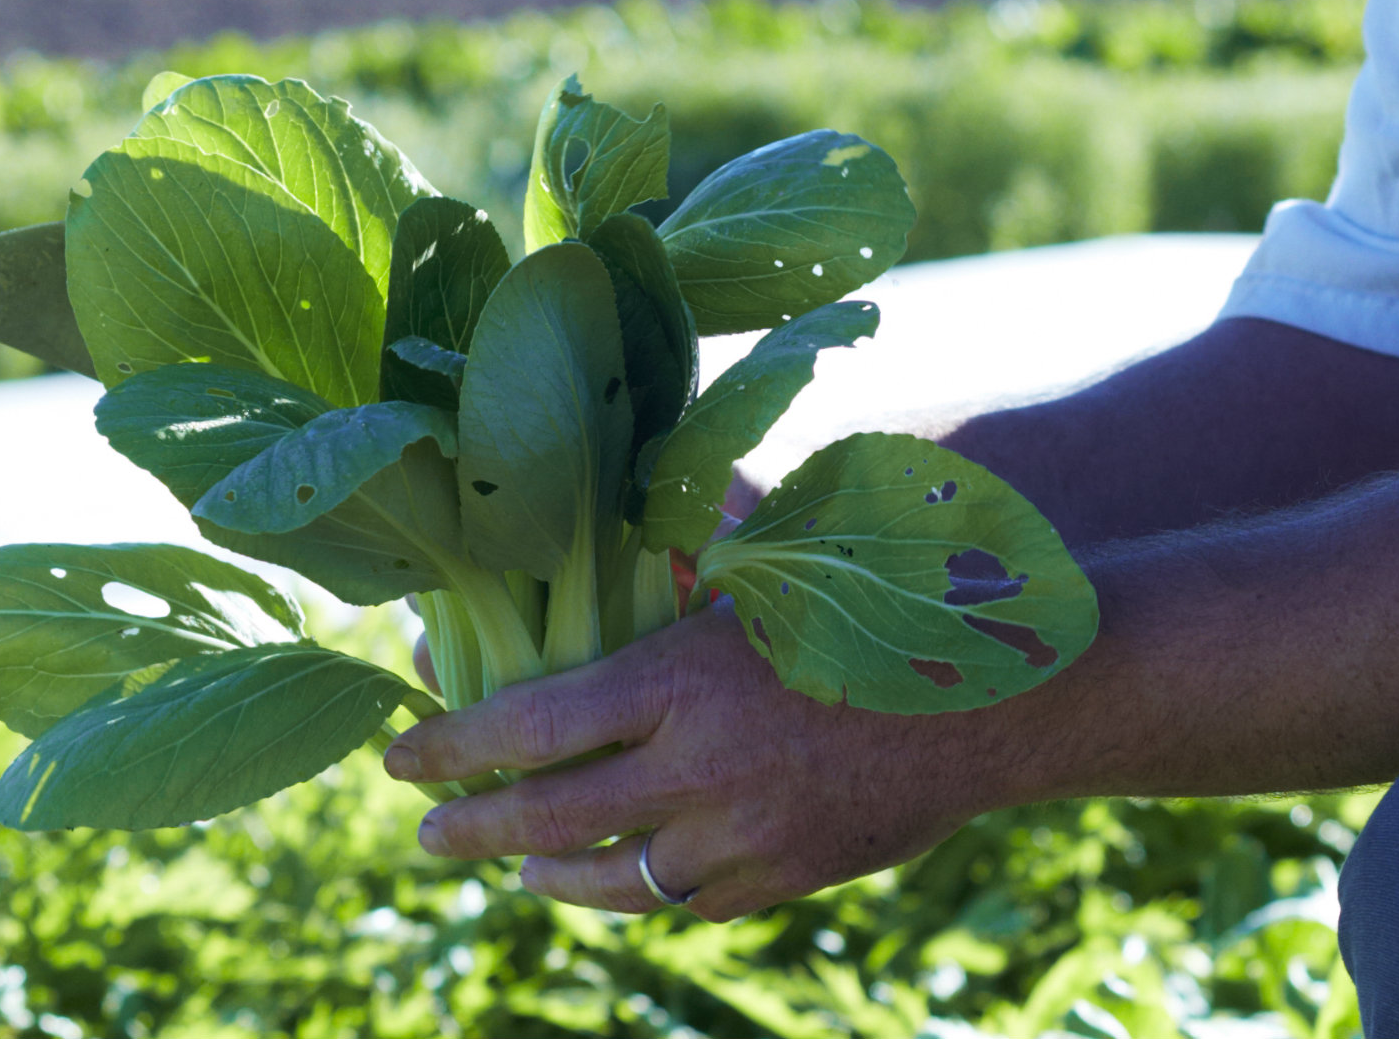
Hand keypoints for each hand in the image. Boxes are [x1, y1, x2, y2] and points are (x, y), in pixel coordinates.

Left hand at [385, 600, 998, 918]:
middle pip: (553, 821)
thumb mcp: (777, 562)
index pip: (529, 725)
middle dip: (476, 830)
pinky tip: (632, 877)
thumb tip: (629, 499)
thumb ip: (696, 542)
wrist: (1000, 695)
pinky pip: (695, 899)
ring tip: (521, 865)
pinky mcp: (789, 878)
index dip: (453, 747)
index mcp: (679, 681)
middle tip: (425, 835)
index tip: (399, 761)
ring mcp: (744, 838)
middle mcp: (698, 772)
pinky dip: (653, 890)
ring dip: (556, 875)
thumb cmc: (883, 600)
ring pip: (619, 883)